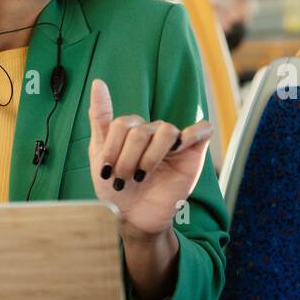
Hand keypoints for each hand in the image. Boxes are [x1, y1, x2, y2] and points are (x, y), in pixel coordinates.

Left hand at [87, 78, 212, 239]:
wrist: (133, 217)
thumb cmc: (116, 189)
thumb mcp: (99, 155)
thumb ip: (100, 118)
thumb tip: (98, 82)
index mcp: (131, 130)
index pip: (121, 124)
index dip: (112, 148)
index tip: (106, 172)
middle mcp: (152, 132)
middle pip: (140, 130)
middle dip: (127, 159)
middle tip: (124, 180)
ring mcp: (173, 141)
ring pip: (165, 130)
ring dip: (150, 157)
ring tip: (143, 176)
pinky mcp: (193, 152)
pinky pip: (201, 130)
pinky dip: (193, 133)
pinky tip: (179, 148)